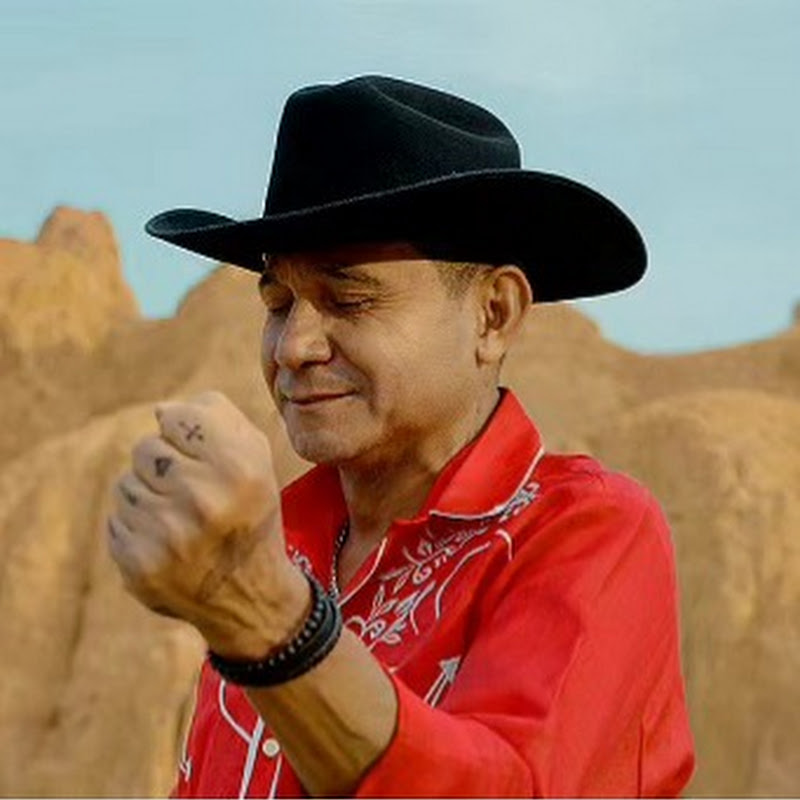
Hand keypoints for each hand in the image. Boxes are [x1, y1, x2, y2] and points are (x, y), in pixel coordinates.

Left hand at [108, 390, 308, 658]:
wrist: (250, 595)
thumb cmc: (248, 510)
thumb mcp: (256, 456)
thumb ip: (215, 416)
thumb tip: (161, 411)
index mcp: (238, 469)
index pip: (175, 416)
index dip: (184, 431)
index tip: (199, 452)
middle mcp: (204, 501)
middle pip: (145, 448)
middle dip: (163, 462)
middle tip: (190, 490)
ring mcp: (168, 537)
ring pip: (125, 484)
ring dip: (148, 495)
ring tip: (179, 517)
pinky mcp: (140, 566)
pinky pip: (116, 521)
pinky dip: (137, 527)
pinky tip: (167, 541)